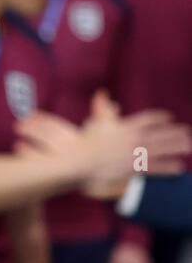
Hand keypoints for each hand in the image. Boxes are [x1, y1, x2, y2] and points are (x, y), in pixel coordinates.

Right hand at [15, 91, 191, 194]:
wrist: (80, 160)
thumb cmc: (84, 141)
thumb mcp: (93, 120)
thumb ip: (102, 107)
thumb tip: (103, 93)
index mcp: (124, 127)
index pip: (146, 120)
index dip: (158, 118)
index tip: (169, 116)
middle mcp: (133, 140)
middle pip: (159, 135)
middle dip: (174, 133)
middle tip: (188, 132)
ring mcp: (135, 154)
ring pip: (161, 150)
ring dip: (176, 148)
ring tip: (189, 146)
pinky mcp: (134, 168)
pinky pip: (156, 167)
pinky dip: (169, 167)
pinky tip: (179, 167)